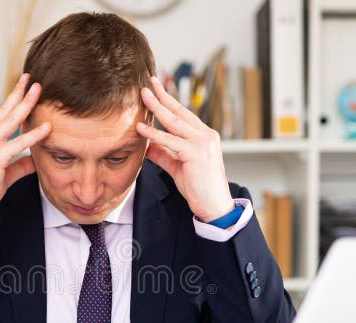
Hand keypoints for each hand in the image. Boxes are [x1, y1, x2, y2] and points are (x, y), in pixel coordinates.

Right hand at [0, 74, 50, 221]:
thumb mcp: (4, 175)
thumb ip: (20, 165)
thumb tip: (35, 159)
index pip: (0, 116)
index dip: (12, 101)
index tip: (22, 88)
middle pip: (4, 111)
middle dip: (19, 93)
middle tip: (31, 79)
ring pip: (10, 121)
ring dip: (26, 104)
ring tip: (38, 90)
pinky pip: (18, 144)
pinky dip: (34, 135)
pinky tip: (47, 128)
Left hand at [135, 76, 234, 221]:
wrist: (214, 205)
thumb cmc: (199, 188)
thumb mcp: (177, 167)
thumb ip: (163, 154)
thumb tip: (146, 144)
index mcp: (203, 136)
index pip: (183, 114)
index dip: (168, 101)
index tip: (156, 89)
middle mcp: (205, 135)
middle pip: (179, 111)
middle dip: (162, 96)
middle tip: (147, 84)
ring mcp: (202, 142)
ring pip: (174, 121)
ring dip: (157, 107)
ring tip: (143, 96)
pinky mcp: (196, 153)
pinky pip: (170, 141)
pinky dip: (154, 134)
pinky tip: (141, 128)